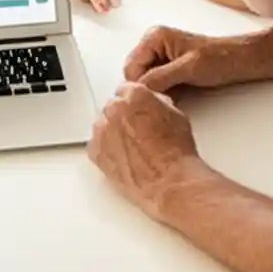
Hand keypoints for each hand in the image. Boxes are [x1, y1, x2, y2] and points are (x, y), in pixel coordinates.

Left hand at [87, 83, 213, 221]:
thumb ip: (157, 102)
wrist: (169, 181)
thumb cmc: (176, 151)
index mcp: (134, 95)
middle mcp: (114, 109)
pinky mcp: (96, 151)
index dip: (135, 102)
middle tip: (139, 132)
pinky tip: (123, 157)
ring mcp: (102, 131)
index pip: (126, 89)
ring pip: (104, 125)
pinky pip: (97, 144)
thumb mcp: (176, 114)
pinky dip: (107, 149)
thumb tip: (150, 103)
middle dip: (124, 116)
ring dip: (114, 132)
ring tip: (133, 148)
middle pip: (113, 106)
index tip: (139, 110)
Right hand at [124, 26, 228, 92]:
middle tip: (166, 99)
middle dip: (148, 89)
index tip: (154, 98)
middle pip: (136, 75)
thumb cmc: (220, 58)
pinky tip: (176, 98)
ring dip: (157, 93)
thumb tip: (139, 90)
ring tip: (174, 98)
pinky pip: (157, 86)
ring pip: (146, 83)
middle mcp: (153, 46)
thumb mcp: (189, 68)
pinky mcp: (169, 70)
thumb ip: (161, 77)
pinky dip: (163, 95)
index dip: (140, 85)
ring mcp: (160, 58)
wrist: (241, 61)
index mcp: (154, 37)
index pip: (131, 67)